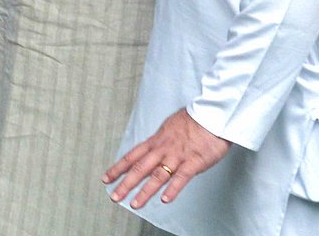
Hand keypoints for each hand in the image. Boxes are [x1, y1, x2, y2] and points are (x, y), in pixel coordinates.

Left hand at [103, 108, 231, 208]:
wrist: (212, 114)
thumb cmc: (192, 121)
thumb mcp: (168, 128)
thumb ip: (159, 142)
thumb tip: (150, 149)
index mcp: (156, 141)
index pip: (132, 156)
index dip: (118, 168)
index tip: (106, 179)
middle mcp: (162, 149)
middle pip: (140, 168)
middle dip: (126, 184)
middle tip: (114, 197)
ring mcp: (177, 156)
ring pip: (158, 175)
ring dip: (145, 191)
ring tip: (135, 204)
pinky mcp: (194, 161)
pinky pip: (182, 177)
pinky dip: (173, 188)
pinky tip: (165, 199)